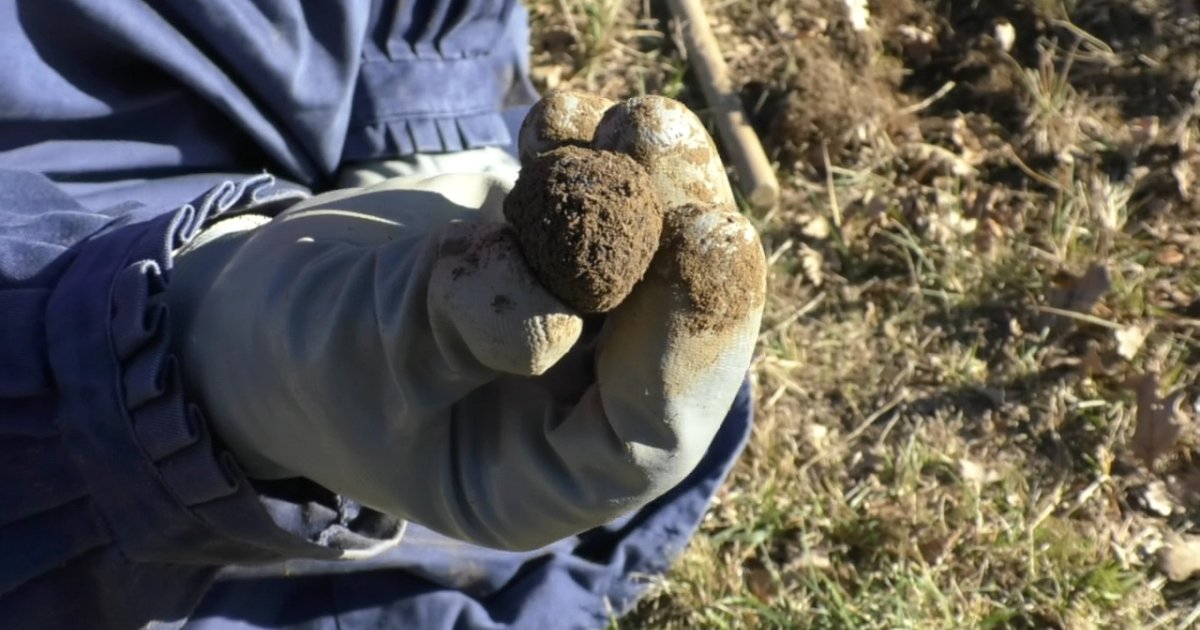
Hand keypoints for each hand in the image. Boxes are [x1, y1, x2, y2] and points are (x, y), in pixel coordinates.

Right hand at [168, 93, 765, 550]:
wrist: (271, 306)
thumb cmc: (305, 365)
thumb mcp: (366, 362)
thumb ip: (456, 336)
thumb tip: (550, 308)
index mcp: (548, 477)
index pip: (654, 431)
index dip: (692, 340)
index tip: (704, 238)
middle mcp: (582, 404)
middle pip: (671, 326)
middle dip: (680, 233)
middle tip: (665, 148)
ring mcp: (578, 322)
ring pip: (654, 253)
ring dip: (654, 178)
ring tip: (630, 123)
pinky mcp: (558, 251)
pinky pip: (600, 202)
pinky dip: (590, 149)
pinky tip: (556, 119)